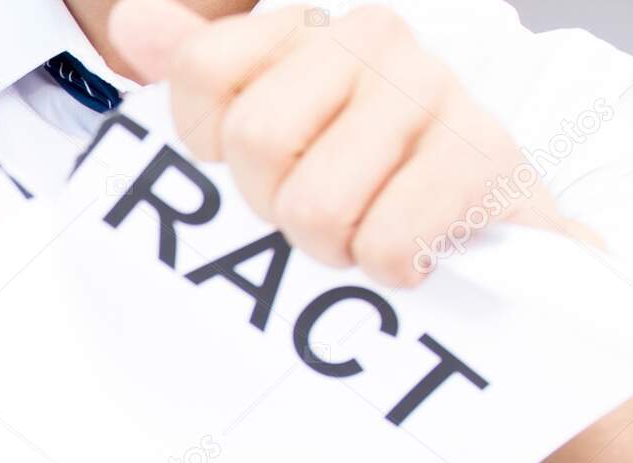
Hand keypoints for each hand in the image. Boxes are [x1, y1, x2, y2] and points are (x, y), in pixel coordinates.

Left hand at [109, 0, 582, 286]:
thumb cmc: (373, 187)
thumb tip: (135, 23)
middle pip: (253, 140)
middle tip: (318, 218)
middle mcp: (371, 40)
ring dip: (334, 250)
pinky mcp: (480, 156)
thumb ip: (201, 81)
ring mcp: (431, 91)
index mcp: (309, 32)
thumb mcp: (282, 135)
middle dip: (274, 208)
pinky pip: (385, 241)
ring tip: (365, 236)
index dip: (207, 146)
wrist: (497, 239)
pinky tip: (412, 256)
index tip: (255, 172)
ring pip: (314, 204)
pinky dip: (389, 269)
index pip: (202, 70)